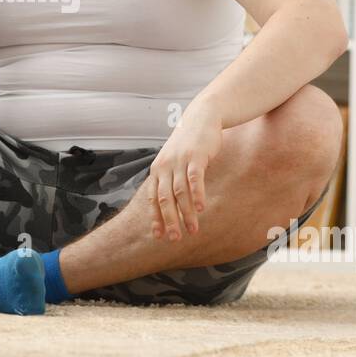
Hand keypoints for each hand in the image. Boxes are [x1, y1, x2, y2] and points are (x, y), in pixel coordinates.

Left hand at [147, 104, 224, 240]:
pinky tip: (201, 209)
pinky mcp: (195, 156)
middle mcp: (165, 166)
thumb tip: (170, 203)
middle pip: (164, 199)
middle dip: (169, 221)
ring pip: (180, 192)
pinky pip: (194, 179)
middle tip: (174, 239)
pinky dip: (197, 195)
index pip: (153, 198)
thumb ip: (170, 179)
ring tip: (193, 230)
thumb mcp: (174, 161)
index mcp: (157, 170)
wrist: (201, 117)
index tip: (159, 236)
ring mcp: (179, 161)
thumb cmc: (188, 143)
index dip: (156, 218)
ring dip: (186, 213)